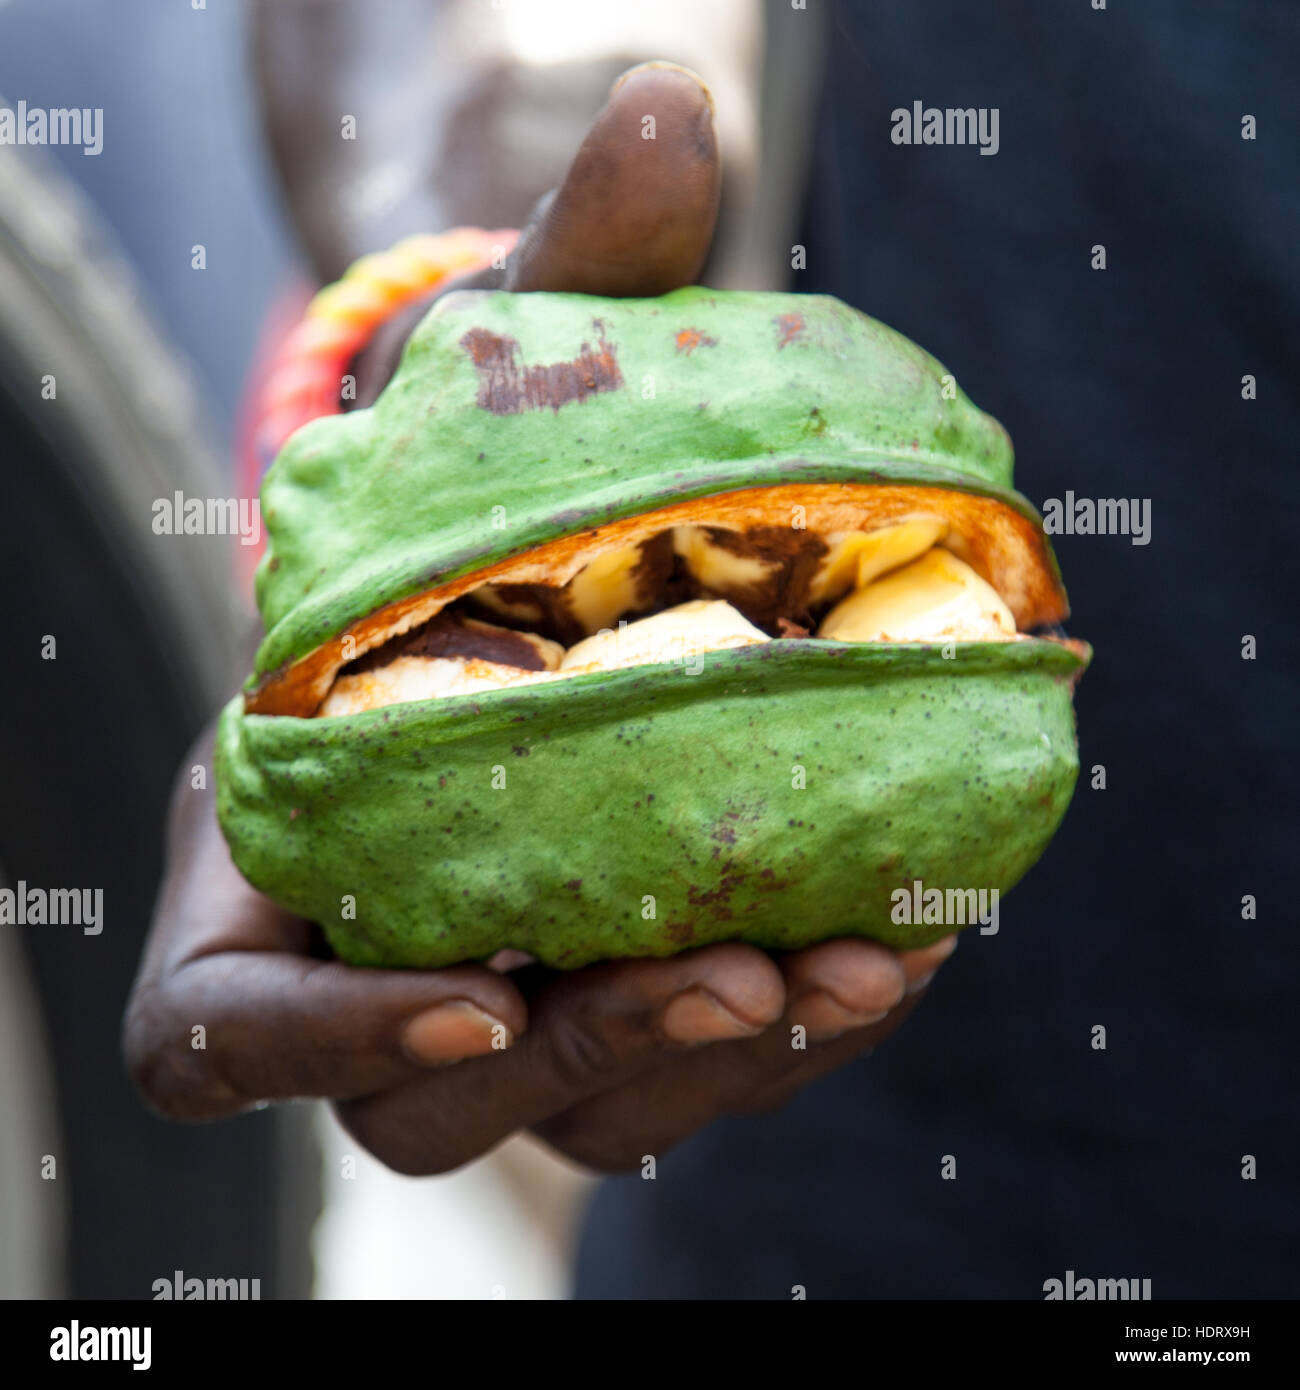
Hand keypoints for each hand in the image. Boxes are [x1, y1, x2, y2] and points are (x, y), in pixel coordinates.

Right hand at [124, 63, 958, 1173]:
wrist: (538, 563)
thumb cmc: (472, 480)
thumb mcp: (493, 381)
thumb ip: (558, 271)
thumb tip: (667, 104)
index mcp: (277, 848)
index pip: (223, 1024)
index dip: (323, 1034)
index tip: (481, 992)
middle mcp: (376, 953)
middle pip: (437, 1097)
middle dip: (593, 1048)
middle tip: (742, 972)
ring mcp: (508, 991)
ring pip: (585, 1110)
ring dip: (724, 1062)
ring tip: (860, 968)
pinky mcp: (626, 990)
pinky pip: (694, 1062)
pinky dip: (793, 1022)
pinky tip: (904, 938)